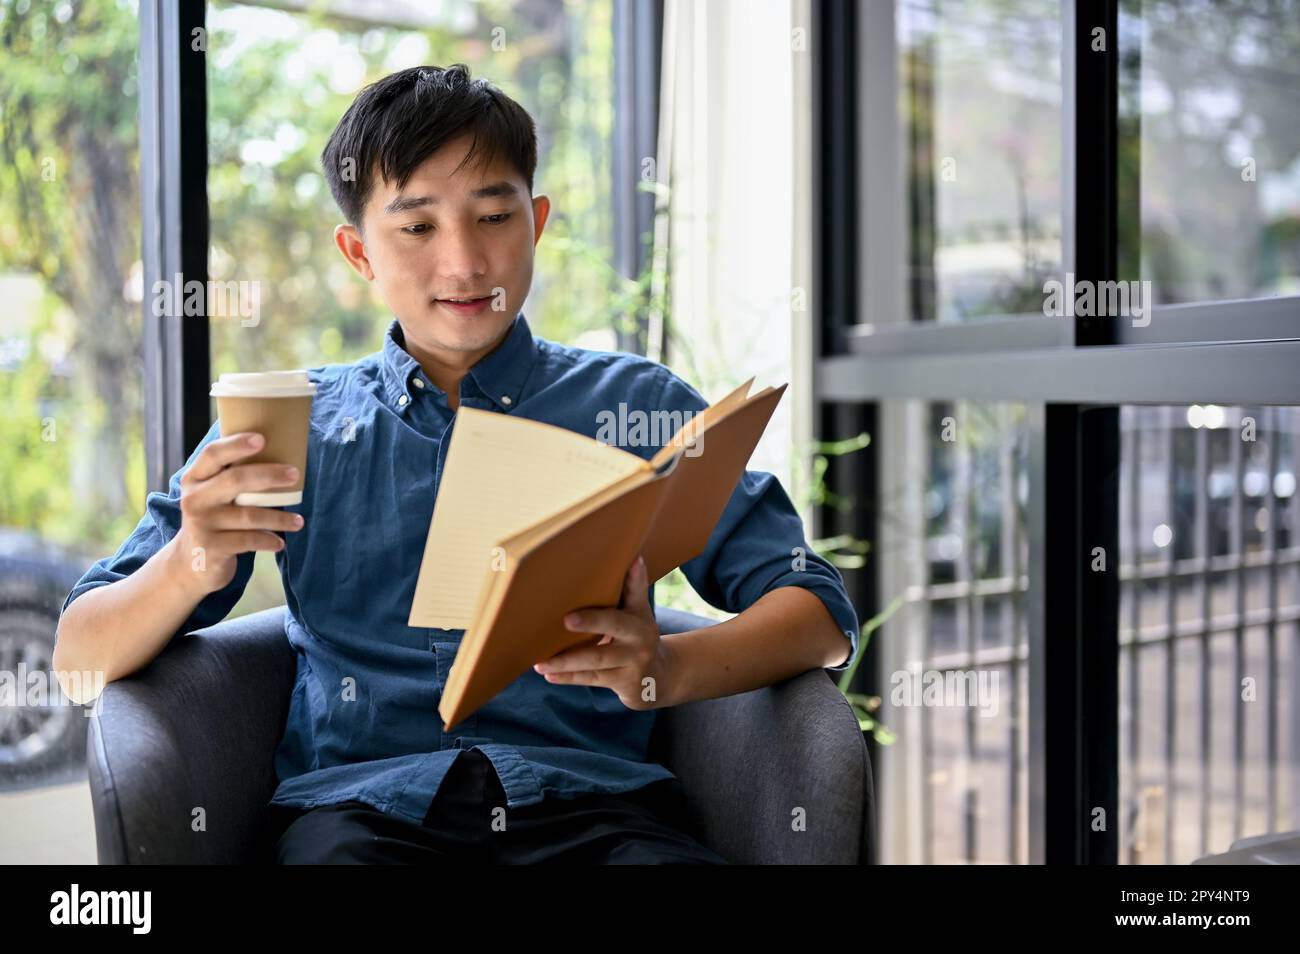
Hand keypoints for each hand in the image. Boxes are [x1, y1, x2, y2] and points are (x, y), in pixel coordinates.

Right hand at [172, 431, 305, 594]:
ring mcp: (201, 524)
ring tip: (299, 521)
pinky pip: (248, 541)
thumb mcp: (213, 494)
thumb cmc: (215, 518)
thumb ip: (233, 475)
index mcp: (195, 478)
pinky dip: (268, 541)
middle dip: (268, 475)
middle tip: (295, 474)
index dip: (236, 444)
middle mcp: (194, 499)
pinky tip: (280, 543)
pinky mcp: (211, 549)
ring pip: (248, 516)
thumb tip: (280, 449)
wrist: (191, 562)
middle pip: (234, 480)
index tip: (262, 439)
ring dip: (279, 517)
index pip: (212, 454)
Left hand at [532, 554, 671, 710]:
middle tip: (566, 620)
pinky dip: (569, 678)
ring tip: (540, 662)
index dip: (624, 584)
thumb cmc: (638, 635)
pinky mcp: (623, 683)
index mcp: (640, 618)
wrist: (658, 677)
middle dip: (591, 623)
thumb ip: (633, 587)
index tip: (617, 573)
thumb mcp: (639, 612)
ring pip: (596, 660)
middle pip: (613, 628)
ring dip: (566, 661)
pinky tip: (549, 675)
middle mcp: (640, 640)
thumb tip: (634, 557)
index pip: (631, 597)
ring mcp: (632, 664)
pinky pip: (592, 679)